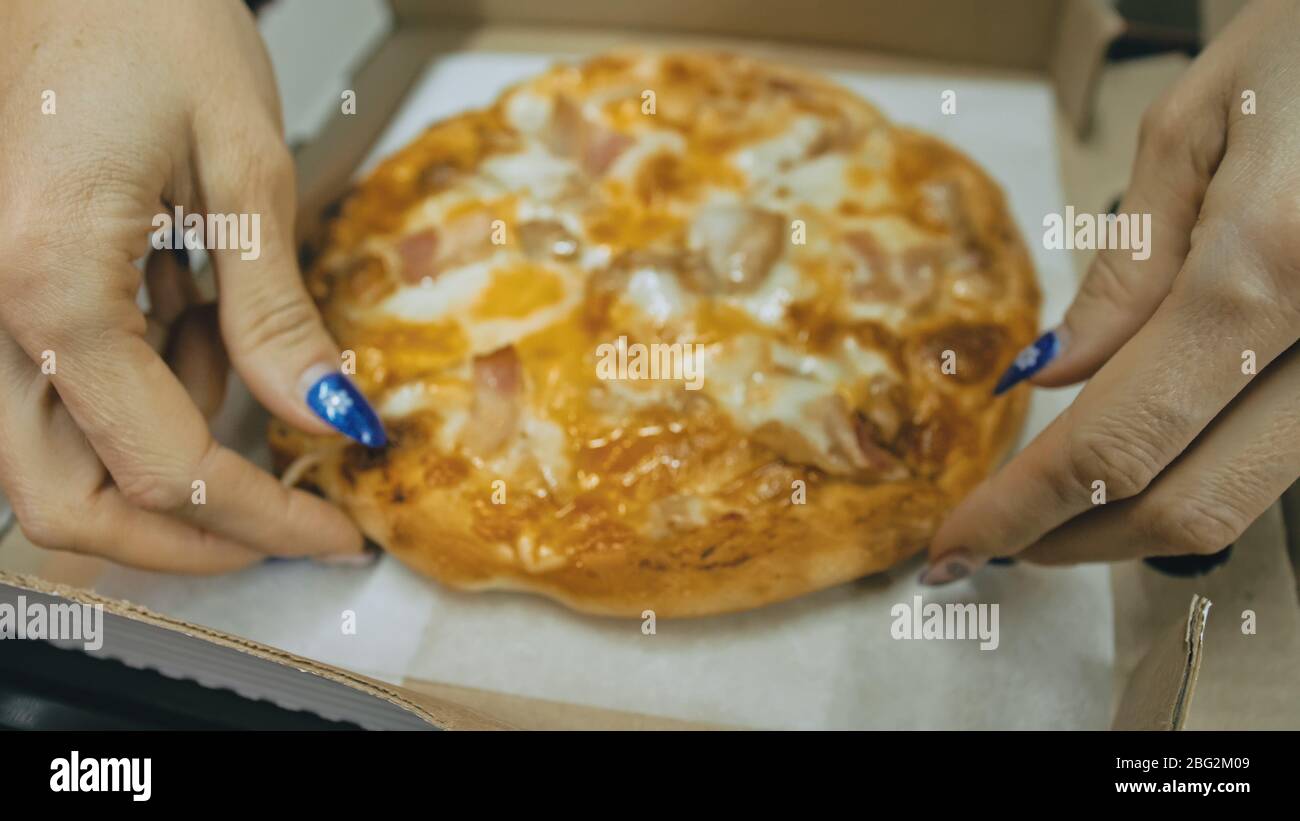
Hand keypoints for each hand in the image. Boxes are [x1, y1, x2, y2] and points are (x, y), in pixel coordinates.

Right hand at [0, 0, 370, 570]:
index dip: (261, 520)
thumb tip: (327, 420)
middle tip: (287, 516)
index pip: (164, 470)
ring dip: (162, 461)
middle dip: (188, 535)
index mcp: (51, 285)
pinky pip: (56, 399)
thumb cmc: (146, 22)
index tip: (333, 533)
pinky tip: (191, 317)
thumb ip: (275, 315)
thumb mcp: (243, 167)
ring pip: (51, 465)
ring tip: (233, 349)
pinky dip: (139, 401)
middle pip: (68, 505)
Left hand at [923, 0, 1299, 581]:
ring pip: (1246, 502)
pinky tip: (1149, 453)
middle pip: (1187, 508)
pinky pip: (1286, 457)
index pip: (1113, 441)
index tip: (956, 544)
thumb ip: (1129, 272)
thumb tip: (1053, 376)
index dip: (1020, 510)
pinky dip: (1202, 473)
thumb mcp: (1198, 126)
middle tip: (996, 542)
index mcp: (1275, 265)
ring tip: (1055, 505)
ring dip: (1133, 521)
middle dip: (1072, 540)